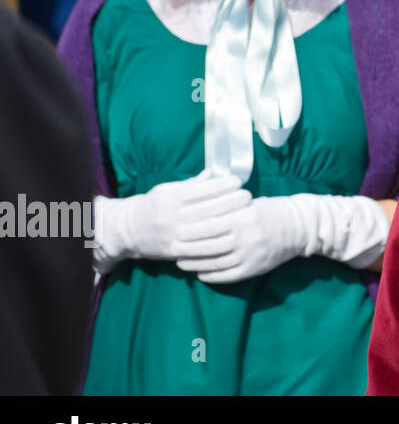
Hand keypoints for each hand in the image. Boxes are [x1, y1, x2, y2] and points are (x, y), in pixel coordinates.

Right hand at [92, 172, 251, 273]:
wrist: (126, 231)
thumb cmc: (152, 206)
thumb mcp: (166, 190)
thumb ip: (190, 184)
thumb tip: (212, 172)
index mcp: (170, 198)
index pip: (199, 191)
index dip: (220, 186)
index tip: (237, 181)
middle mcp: (170, 217)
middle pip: (205, 210)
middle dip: (229, 202)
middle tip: (247, 196)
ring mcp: (171, 235)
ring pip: (204, 230)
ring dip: (227, 222)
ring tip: (244, 214)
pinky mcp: (173, 251)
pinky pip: (197, 249)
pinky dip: (215, 244)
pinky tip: (231, 237)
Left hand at [177, 197, 305, 283]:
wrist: (297, 227)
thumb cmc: (269, 211)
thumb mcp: (248, 203)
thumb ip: (225, 207)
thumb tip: (196, 210)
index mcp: (243, 217)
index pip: (210, 225)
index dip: (191, 230)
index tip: (176, 230)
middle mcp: (246, 237)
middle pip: (209, 246)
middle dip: (188, 248)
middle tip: (172, 248)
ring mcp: (250, 255)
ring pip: (216, 263)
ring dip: (196, 264)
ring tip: (181, 262)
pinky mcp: (255, 269)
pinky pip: (228, 276)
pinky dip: (211, 276)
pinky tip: (200, 273)